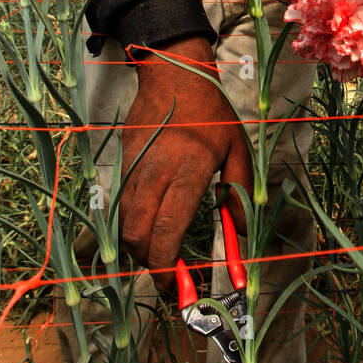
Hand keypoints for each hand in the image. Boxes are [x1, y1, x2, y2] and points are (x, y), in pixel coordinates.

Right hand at [119, 36, 251, 286]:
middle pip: (136, 237)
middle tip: (171, 274)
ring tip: (162, 253)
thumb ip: (240, 193)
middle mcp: (154, 175)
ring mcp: (133, 171)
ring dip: (139, 248)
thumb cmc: (212, 114)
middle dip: (150, 264)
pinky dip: (131, 227)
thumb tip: (243, 235)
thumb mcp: (238, 150)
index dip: (167, 266)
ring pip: (123, 226)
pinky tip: (150, 228)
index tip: (178, 285)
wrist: (173, 76)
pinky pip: (120, 208)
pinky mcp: (122, 166)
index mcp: (186, 173)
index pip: (166, 232)